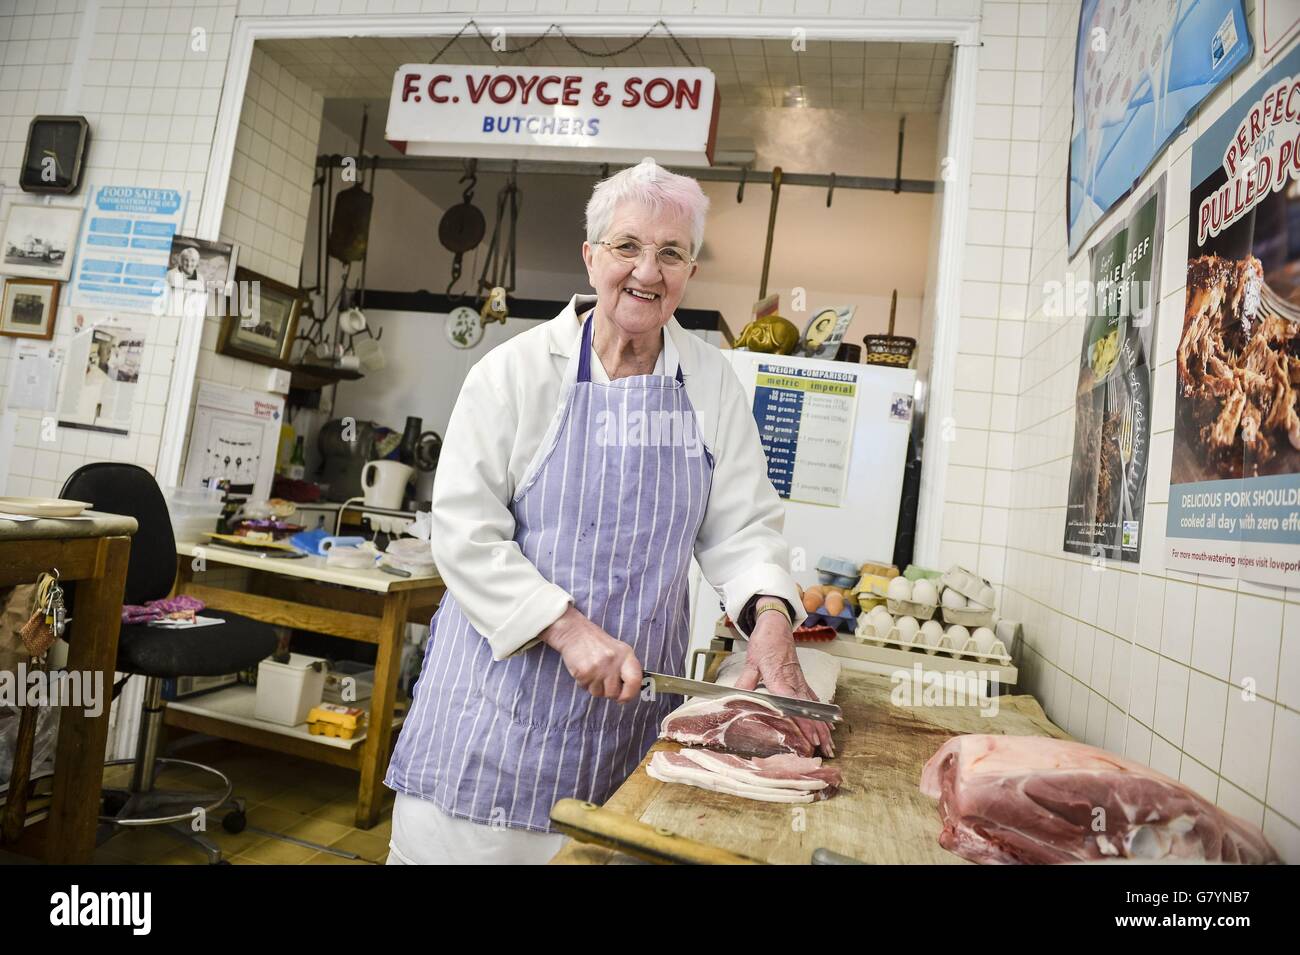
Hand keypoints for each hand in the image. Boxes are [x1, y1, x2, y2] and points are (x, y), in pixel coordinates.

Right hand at [540, 606, 643, 703]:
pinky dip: (584, 683)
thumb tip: (629, 693)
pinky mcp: (584, 672)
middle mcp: (614, 661)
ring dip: (594, 687)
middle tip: (602, 679)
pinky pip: (586, 688)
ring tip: (592, 671)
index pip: (635, 681)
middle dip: (607, 691)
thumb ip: (626, 669)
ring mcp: (598, 667)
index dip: (630, 694)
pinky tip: (584, 670)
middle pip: (614, 693)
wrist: (575, 632)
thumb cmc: (597, 644)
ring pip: (599, 693)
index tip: (623, 698)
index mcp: (626, 655)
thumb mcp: (618, 651)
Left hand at [732, 608, 834, 756]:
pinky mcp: (801, 680)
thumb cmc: (764, 642)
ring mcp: (800, 681)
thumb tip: (734, 696)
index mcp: (780, 679)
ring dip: (823, 727)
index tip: (811, 737)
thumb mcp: (751, 662)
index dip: (804, 723)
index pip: (794, 706)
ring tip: (830, 744)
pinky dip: (822, 713)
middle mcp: (794, 682)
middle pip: (809, 711)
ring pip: (815, 708)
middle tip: (826, 749)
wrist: (776, 625)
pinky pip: (814, 699)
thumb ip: (746, 681)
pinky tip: (829, 725)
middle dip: (818, 732)